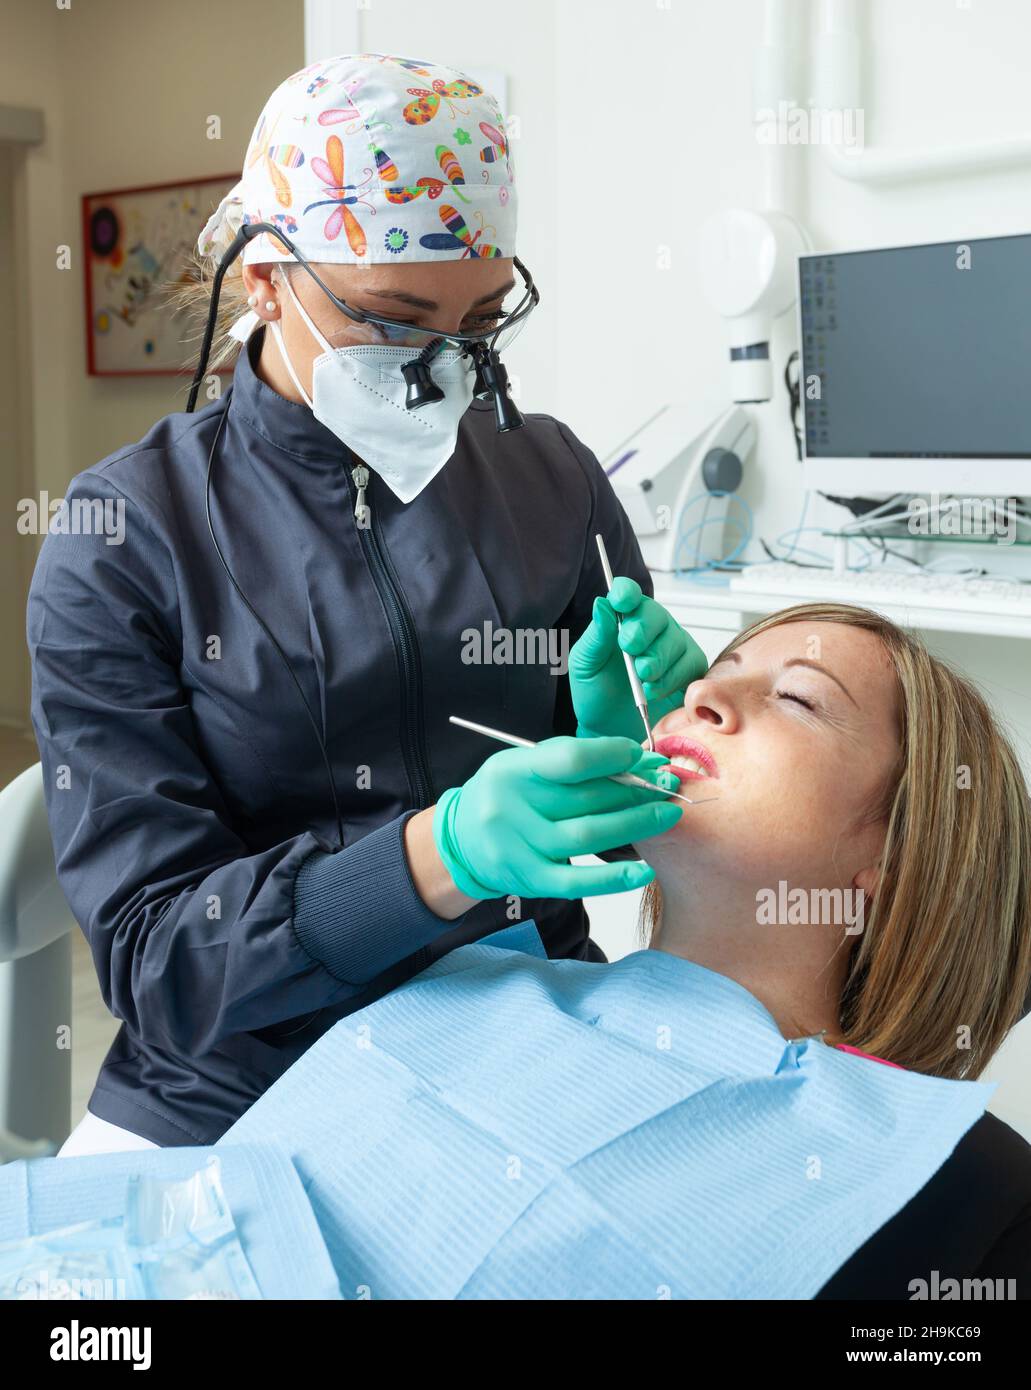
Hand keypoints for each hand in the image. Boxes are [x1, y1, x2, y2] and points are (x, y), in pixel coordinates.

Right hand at [432, 735, 682, 899]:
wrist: (462, 840)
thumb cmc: (506, 796)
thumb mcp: (524, 767)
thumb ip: (571, 764)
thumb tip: (636, 762)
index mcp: (512, 770)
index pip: (571, 759)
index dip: (613, 756)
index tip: (643, 757)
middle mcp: (511, 808)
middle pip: (586, 798)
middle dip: (636, 790)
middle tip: (669, 784)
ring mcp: (519, 848)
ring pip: (588, 836)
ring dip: (636, 825)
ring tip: (667, 814)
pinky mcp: (529, 879)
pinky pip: (577, 883)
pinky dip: (614, 879)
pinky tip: (644, 871)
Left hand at [569, 576, 707, 740]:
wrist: (608, 729)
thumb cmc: (596, 693)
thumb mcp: (585, 664)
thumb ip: (596, 635)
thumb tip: (602, 604)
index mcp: (624, 619)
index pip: (629, 594)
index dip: (626, 594)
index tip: (620, 601)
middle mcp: (652, 629)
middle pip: (657, 615)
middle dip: (642, 633)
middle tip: (630, 651)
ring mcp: (673, 648)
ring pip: (675, 642)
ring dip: (656, 662)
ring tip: (640, 679)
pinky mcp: (689, 670)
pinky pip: (690, 666)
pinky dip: (671, 679)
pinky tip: (653, 690)